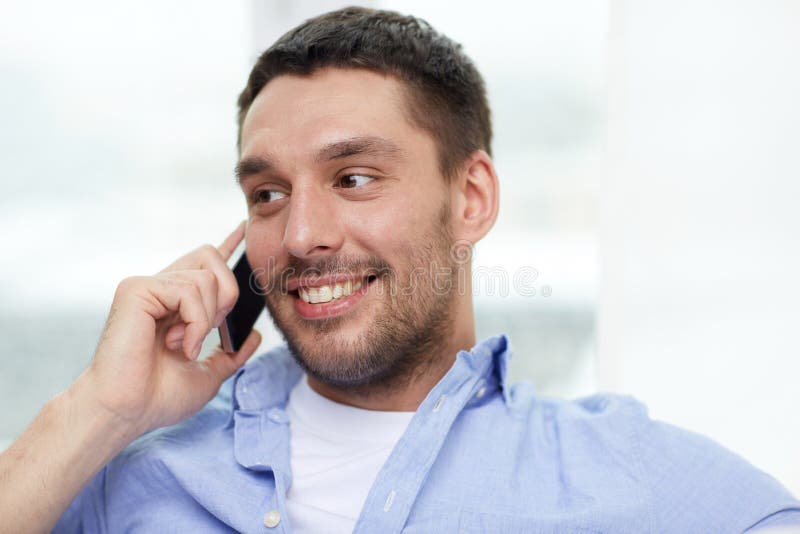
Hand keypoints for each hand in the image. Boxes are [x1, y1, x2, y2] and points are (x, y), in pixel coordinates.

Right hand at [78, 221, 261, 434]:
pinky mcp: (137, 288)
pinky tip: (176, 344)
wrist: (127, 411)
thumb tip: (253, 335)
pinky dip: (195, 322)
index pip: (203, 264)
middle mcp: (161, 289)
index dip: (226, 244)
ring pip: (206, 278)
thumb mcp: (208, 375)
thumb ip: (231, 354)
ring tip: (183, 346)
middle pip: (211, 257)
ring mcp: (147, 286)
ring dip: (207, 320)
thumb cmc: (157, 397)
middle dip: (227, 293)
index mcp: (175, 304)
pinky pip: (189, 290)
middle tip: (212, 329)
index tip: (244, 228)